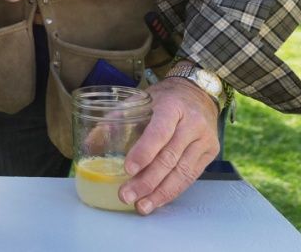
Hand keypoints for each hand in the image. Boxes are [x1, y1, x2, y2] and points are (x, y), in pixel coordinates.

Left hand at [119, 72, 220, 214]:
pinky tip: (157, 200)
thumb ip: (115, 120)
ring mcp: (204, 140)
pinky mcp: (210, 154)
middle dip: (147, 180)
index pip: (160, 132)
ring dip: (160, 193)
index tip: (128, 169)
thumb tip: (90, 144)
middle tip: (126, 194)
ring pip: (182, 172)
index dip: (144, 152)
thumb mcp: (139, 100)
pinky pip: (190, 177)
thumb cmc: (163, 99)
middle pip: (170, 157)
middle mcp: (193, 124)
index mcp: (172, 107)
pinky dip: (172, 191)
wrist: (197, 94)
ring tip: (141, 206)